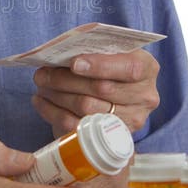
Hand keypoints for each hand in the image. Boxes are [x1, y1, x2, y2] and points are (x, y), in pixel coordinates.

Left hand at [32, 49, 159, 137]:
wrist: (117, 96)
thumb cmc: (109, 67)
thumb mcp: (111, 53)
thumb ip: (95, 50)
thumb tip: (62, 53)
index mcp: (147, 69)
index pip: (129, 68)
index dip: (100, 66)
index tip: (74, 63)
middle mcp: (144, 97)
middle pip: (102, 89)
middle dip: (66, 80)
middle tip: (42, 73)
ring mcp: (130, 120)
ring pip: (87, 108)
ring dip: (58, 95)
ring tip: (41, 84)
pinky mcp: (110, 137)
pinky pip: (76, 126)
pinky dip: (53, 112)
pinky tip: (40, 101)